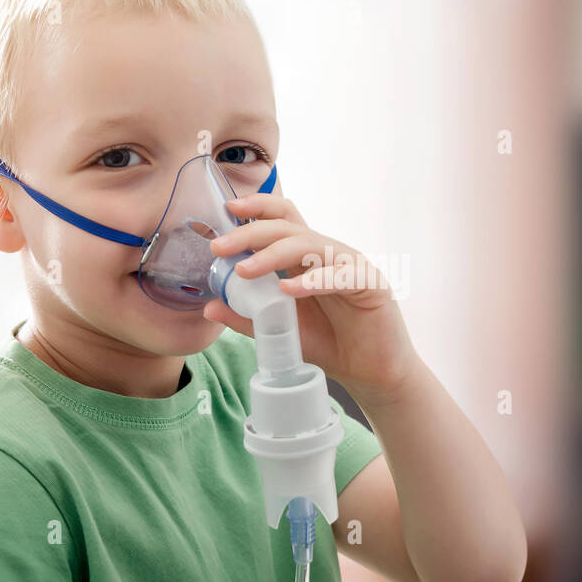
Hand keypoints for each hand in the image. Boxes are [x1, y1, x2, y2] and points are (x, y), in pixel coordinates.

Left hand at [203, 192, 420, 406]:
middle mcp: (327, 254)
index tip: (228, 210)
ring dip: (274, 255)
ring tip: (245, 271)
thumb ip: (248, 317)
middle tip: (220, 247)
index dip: (258, 208)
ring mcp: (351, 266)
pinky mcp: (371, 284)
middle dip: (251, 233)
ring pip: (310, 245)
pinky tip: (289, 291)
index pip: (282, 219)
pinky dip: (312, 280)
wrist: (370, 373)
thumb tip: (210, 305)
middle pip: (289, 228)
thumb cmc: (329, 344)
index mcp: (306, 258)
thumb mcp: (280, 330)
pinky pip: (340, 275)